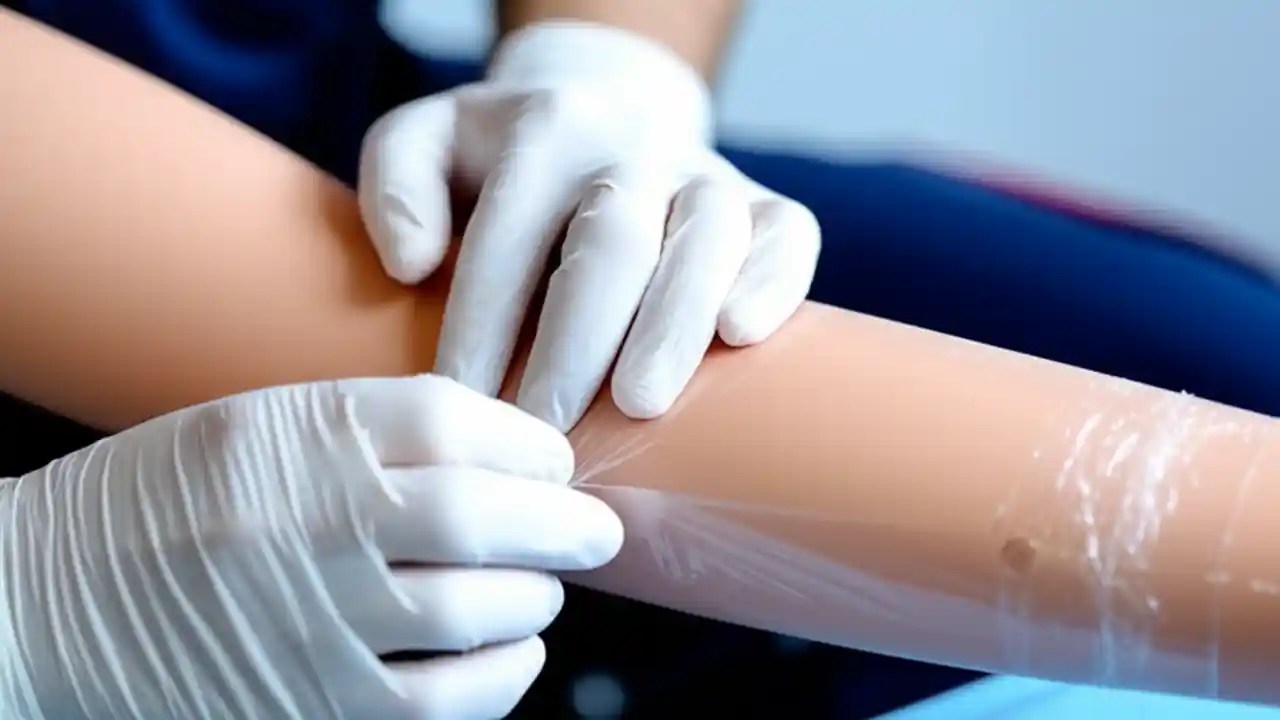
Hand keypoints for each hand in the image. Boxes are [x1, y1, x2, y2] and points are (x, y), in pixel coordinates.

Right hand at [0, 375, 620, 718]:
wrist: (42, 600)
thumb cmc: (161, 503)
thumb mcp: (252, 427)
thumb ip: (368, 431)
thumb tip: (502, 457)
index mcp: (293, 437)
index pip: (453, 420)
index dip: (527, 441)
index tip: (554, 461)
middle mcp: (307, 522)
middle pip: (482, 513)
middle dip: (563, 523)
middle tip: (596, 530)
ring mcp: (310, 621)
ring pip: (476, 607)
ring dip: (534, 598)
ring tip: (541, 590)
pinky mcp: (310, 705)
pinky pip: (441, 700)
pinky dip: (502, 676)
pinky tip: (517, 654)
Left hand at [359, 20, 820, 430]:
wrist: (608, 119)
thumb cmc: (504, 161)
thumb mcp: (429, 141)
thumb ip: (397, 178)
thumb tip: (414, 261)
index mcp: (549, 126)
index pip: (512, 229)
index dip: (482, 320)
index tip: (460, 403)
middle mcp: (635, 145)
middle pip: (611, 239)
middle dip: (574, 341)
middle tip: (542, 428)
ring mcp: (708, 175)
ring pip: (706, 236)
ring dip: (672, 324)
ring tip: (639, 405)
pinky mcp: (767, 206)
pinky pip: (788, 234)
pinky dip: (773, 281)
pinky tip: (740, 336)